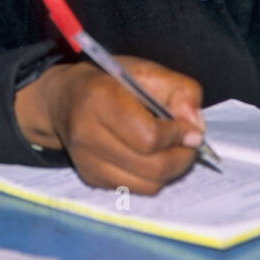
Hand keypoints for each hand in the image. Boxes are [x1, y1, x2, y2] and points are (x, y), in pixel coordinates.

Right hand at [14, 56, 203, 193]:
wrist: (64, 100)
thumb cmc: (109, 81)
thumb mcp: (147, 71)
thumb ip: (180, 91)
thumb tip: (195, 127)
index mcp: (100, 100)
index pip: (148, 137)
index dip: (177, 136)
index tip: (191, 130)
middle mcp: (88, 135)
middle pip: (151, 167)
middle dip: (181, 158)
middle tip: (190, 144)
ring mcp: (87, 162)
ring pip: (147, 185)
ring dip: (170, 170)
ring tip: (173, 150)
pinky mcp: (91, 178)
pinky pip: (136, 188)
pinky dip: (152, 177)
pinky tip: (150, 156)